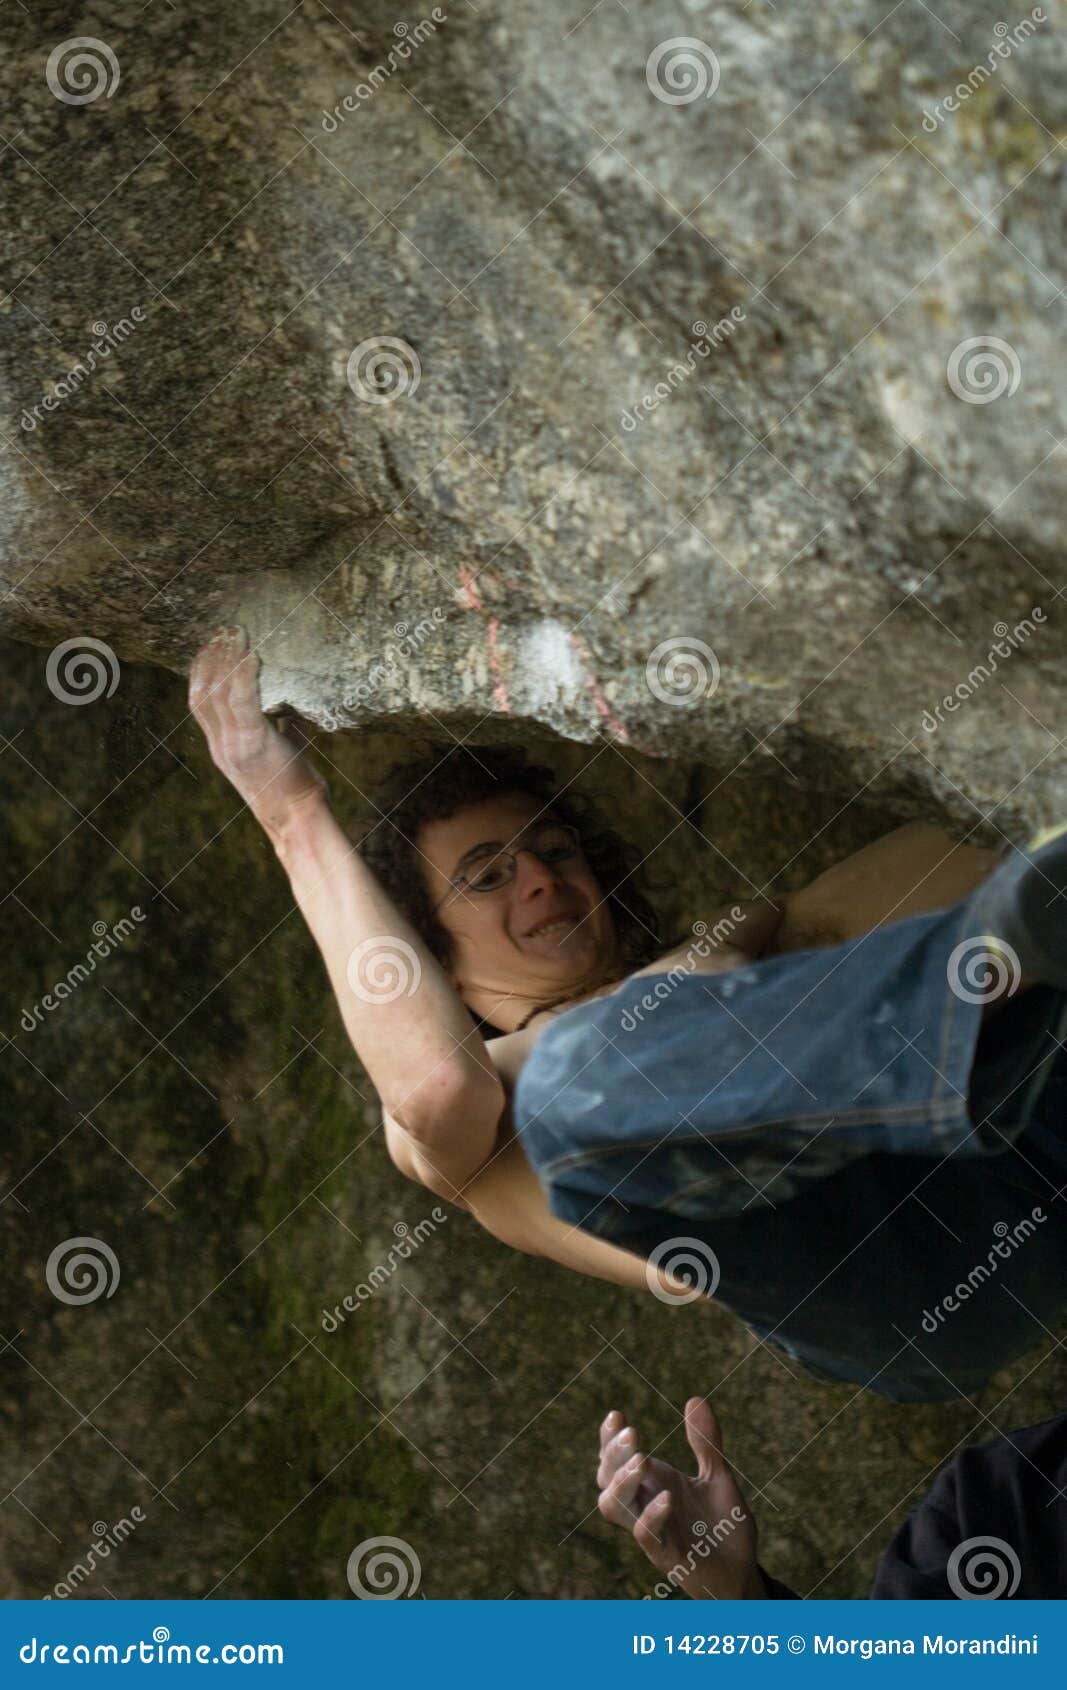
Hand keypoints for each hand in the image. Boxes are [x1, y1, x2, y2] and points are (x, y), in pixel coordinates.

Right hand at [188, 626, 328, 846]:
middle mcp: (221, 745)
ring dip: (226, 659)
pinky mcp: (253, 744)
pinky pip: (243, 701)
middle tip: (221, 632)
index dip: (202, 673)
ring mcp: (234, 745)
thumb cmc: (294, 790)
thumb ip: (278, 733)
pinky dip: (245, 675)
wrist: (297, 820)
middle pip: (202, 693)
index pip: (200, 704)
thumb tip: (289, 715)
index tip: (211, 647)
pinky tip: (253, 655)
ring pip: (218, 692)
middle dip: (209, 658)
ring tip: (235, 634)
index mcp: (222, 748)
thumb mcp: (280, 756)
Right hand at [596, 1398, 764, 1599]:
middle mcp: (644, 1504)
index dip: (608, 1438)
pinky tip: (668, 1496)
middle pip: (605, 1476)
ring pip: (612, 1506)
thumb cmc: (723, 1525)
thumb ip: (706, 1442)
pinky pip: (645, 1535)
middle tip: (633, 1432)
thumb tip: (694, 1398)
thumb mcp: (718, 1476)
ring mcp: (652, 1529)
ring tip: (642, 1459)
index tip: (617, 1414)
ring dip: (621, 1481)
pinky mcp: (665, 1555)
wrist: (743, 1570)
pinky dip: (652, 1514)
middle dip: (612, 1452)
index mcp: (652, 1483)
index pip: (615, 1457)